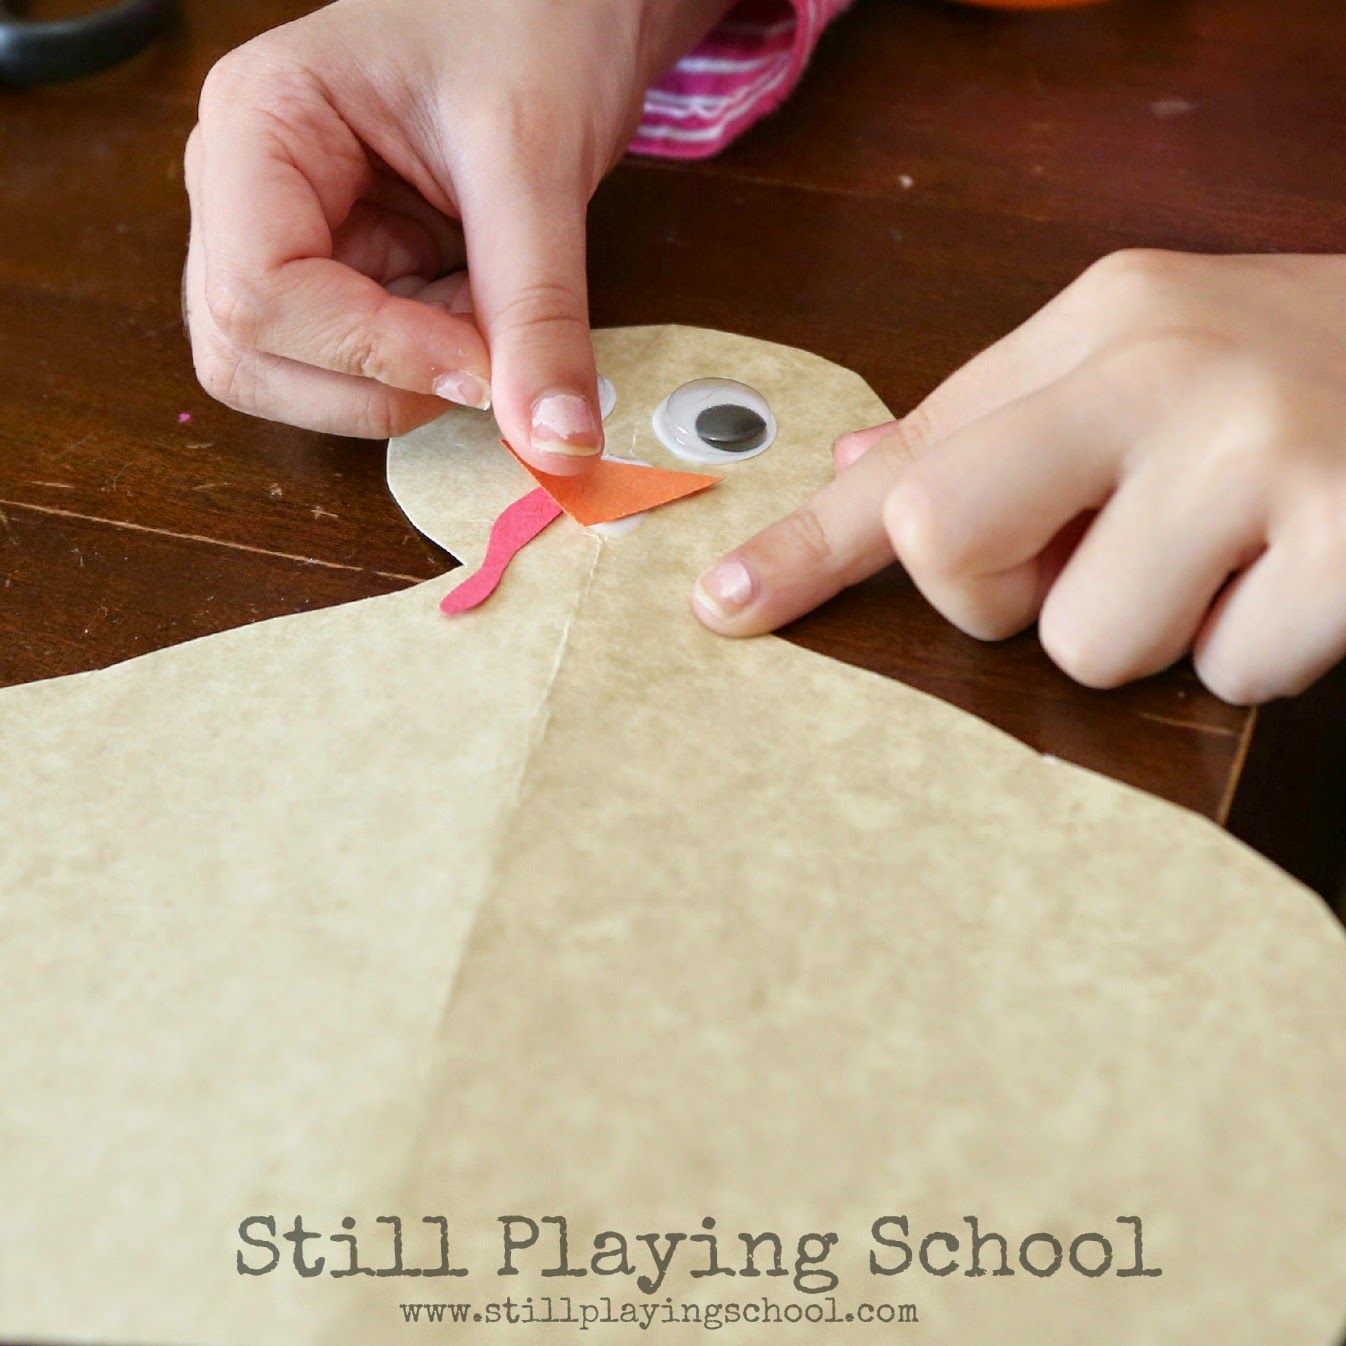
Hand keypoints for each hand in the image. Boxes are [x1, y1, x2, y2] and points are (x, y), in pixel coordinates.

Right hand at [185, 0, 730, 470]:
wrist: (564, 8)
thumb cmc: (531, 26)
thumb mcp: (537, 163)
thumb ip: (539, 312)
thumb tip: (556, 444)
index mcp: (258, 124)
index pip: (257, 293)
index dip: (371, 355)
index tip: (480, 366)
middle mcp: (245, 191)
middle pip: (248, 357)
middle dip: (376, 385)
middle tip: (482, 354)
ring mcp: (286, 242)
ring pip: (289, 383)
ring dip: (398, 388)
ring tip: (480, 315)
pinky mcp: (339, 280)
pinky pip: (354, 374)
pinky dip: (424, 376)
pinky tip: (474, 313)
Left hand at [693, 251, 1345, 703]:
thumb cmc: (1293, 373)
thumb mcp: (1141, 361)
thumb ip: (997, 424)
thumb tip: (859, 473)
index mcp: (1096, 324)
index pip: (908, 459)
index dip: (808, 549)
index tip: (724, 610)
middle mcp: (1161, 368)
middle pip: (946, 544)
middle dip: (1001, 597)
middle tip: (1095, 554)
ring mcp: (1261, 448)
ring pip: (1088, 644)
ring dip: (1152, 628)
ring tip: (1229, 555)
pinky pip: (1227, 677)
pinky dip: (1258, 652)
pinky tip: (1304, 575)